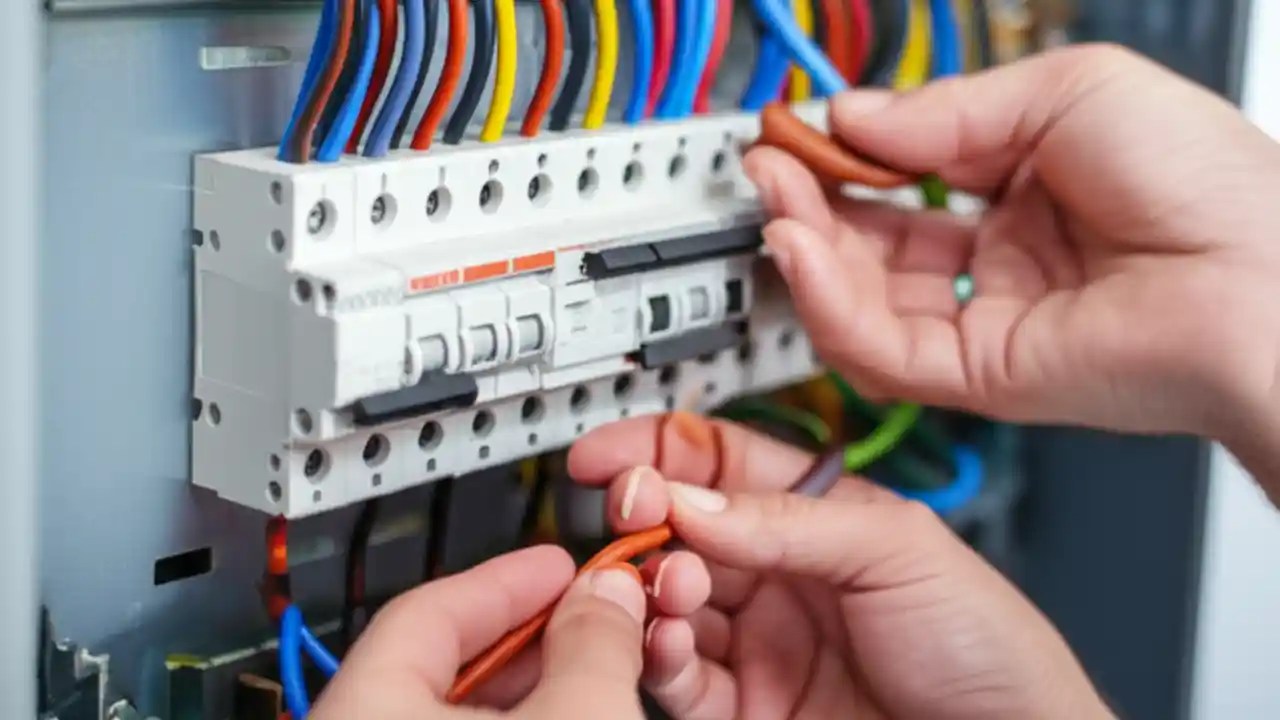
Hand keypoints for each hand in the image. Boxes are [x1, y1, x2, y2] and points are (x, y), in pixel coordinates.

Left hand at [310, 545, 699, 718]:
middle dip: (535, 636)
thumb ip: (594, 644)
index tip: (558, 563)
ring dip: (538, 691)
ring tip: (599, 678)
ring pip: (461, 717)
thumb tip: (607, 599)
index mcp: (363, 708)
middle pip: (445, 663)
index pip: (428, 607)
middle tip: (594, 618)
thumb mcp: (577, 719)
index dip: (508, 575)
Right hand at [569, 415, 1111, 718]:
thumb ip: (785, 517)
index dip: (659, 453)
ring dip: (651, 587)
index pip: (718, 467)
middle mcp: (779, 576)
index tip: (609, 455)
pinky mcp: (746, 708)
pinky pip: (679, 677)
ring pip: (669, 603)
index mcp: (816, 519)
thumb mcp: (893, 547)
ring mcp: (759, 644)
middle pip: (680, 532)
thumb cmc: (986, 643)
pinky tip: (671, 637)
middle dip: (645, 518)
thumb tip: (687, 496)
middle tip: (631, 514)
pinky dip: (660, 653)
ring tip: (669, 582)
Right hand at [746, 44, 1279, 491]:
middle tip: (768, 163)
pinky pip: (878, 347)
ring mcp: (983, 322)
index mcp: (1023, 190)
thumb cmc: (1209, 183)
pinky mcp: (976, 376)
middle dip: (810, 201)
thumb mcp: (1069, 92)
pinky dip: (829, 302)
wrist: (1264, 276)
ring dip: (807, 248)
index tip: (799, 128)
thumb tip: (851, 117)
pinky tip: (803, 248)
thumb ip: (946, 112)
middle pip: (868, 242)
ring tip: (777, 197)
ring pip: (860, 300)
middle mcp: (996, 261)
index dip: (845, 157)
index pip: (903, 180)